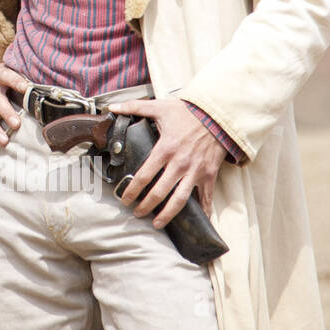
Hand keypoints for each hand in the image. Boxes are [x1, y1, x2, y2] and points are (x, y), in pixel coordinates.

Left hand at [104, 97, 227, 226]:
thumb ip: (134, 107)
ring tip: (157, 223)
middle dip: (146, 206)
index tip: (124, 200)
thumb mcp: (159, 106)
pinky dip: (204, 211)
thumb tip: (112, 107)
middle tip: (137, 214)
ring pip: (180, 199)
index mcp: (165, 149)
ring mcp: (196, 171)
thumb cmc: (187, 111)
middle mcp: (180, 164)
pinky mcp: (209, 174)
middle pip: (160, 192)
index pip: (144, 176)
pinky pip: (207, 197)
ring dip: (168, 214)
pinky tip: (199, 222)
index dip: (132, 190)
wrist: (218, 115)